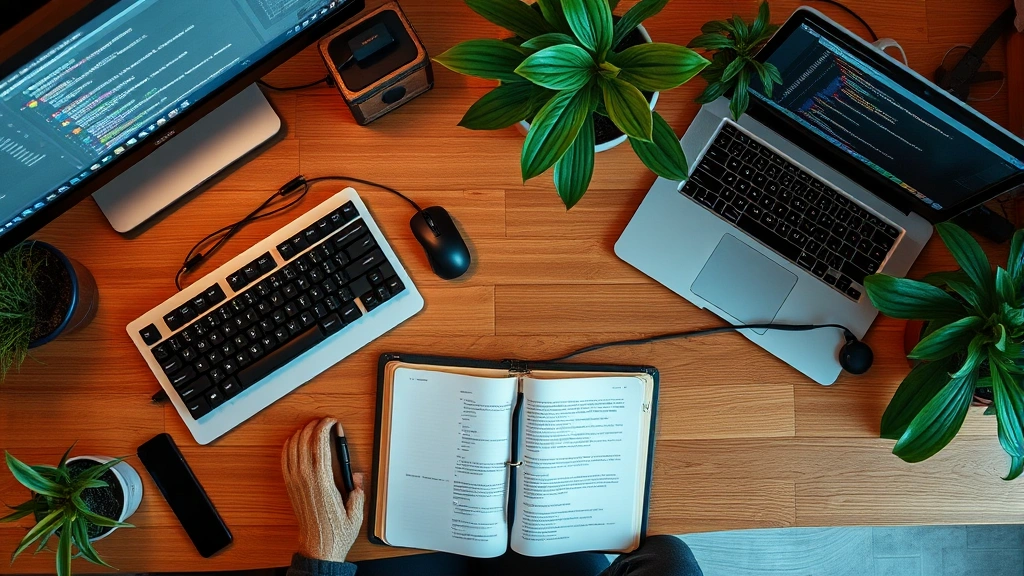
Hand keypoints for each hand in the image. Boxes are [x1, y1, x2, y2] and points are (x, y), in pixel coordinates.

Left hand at [282, 417, 364, 562]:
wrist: (318, 546)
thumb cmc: (336, 531)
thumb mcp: (356, 513)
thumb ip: (358, 492)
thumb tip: (357, 476)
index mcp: (323, 482)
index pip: (320, 446)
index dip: (325, 429)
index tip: (332, 422)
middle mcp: (306, 479)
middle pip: (305, 442)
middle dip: (313, 427)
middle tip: (323, 422)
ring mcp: (295, 482)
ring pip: (292, 448)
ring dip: (300, 434)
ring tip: (310, 429)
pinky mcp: (290, 486)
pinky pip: (284, 460)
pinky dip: (288, 446)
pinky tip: (294, 442)